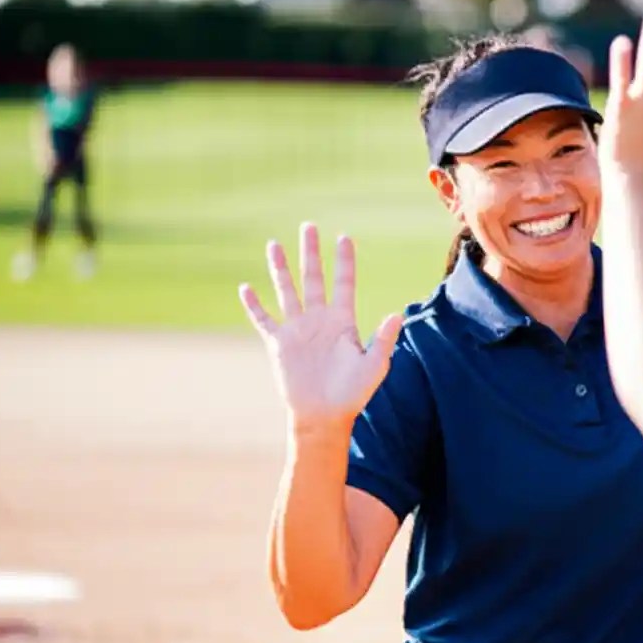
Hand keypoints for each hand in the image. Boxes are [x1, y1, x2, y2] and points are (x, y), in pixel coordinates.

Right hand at [239, 223, 402, 428]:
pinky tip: (245, 287)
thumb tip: (397, 315)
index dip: (344, 261)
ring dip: (280, 268)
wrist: (324, 416)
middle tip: (308, 226)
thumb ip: (383, 340)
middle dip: (311, 253)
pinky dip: (255, 304)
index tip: (344, 238)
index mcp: (343, 321)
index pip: (343, 283)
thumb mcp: (374, 365)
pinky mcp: (279, 344)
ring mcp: (297, 330)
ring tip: (274, 244)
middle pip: (313, 278)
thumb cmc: (352, 393)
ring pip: (287, 291)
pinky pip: (264, 319)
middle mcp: (319, 320)